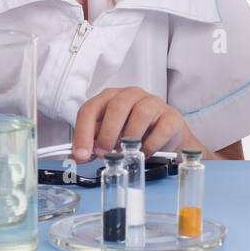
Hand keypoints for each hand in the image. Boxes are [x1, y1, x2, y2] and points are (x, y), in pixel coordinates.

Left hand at [71, 86, 206, 161]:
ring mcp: (153, 103)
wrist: (167, 136)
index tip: (81, 154)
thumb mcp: (110, 134)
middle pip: (116, 107)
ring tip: (125, 153)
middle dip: (106, 134)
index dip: (83, 133)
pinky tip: (144, 152)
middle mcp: (131, 95)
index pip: (90, 109)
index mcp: (111, 97)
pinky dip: (150, 144)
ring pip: (140, 113)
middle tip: (104, 153)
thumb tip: (78, 155)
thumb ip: (94, 142)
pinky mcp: (171, 116)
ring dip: (129, 138)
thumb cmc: (134, 131)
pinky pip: (161, 128)